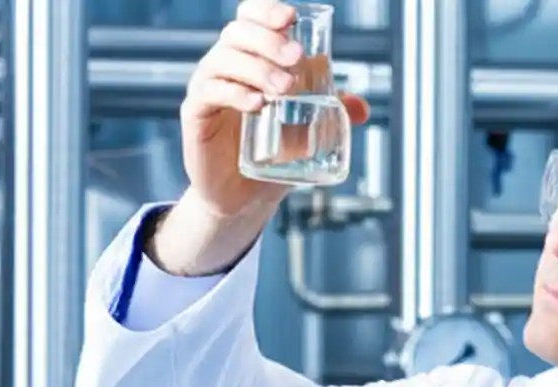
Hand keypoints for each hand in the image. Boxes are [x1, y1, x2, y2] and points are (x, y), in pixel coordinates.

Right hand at [151, 0, 370, 275]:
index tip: (291, 18)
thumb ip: (332, 113)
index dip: (266, 11)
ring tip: (284, 89)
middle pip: (237, 32)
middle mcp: (225, 66)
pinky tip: (257, 104)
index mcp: (249, 58)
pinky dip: (235, 93)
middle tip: (296, 58)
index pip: (250, 18)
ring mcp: (207, 87)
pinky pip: (210, 91)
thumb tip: (361, 109)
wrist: (245, 196)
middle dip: (269, 40)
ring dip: (258, 68)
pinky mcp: (196, 113)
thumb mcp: (307, 130)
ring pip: (224, 59)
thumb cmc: (271, 153)